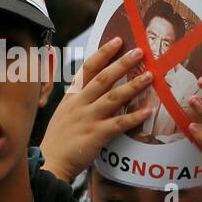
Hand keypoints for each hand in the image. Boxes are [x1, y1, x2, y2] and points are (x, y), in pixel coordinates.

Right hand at [40, 37, 152, 183]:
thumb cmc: (60, 138)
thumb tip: (98, 85)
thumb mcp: (65, 112)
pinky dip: (135, 117)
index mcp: (72, 96)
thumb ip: (81, 98)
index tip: (118, 40)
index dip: (103, 53)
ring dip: (133, 85)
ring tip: (150, 76)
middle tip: (140, 51)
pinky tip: (149, 111)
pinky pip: (119, 123)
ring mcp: (89, 118)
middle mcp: (80, 104)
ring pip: (114, 97)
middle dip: (122, 63)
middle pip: (104, 78)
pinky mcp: (97, 135)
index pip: (88, 68)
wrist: (51, 161)